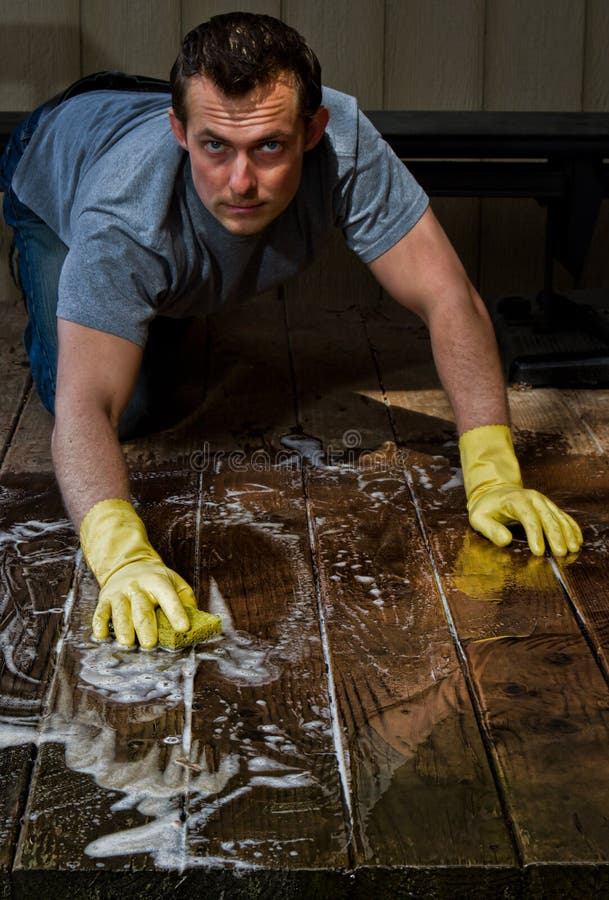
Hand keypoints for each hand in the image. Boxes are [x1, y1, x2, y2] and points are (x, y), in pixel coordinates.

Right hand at [80, 499, 195, 647]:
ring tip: (128, 643)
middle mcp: (137, 586)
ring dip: (123, 628)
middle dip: (145, 626)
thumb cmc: (156, 580)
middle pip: (141, 608)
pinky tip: (103, 636)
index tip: (183, 627)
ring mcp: (119, 593)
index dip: (176, 612)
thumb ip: (186, 600)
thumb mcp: (175, 582)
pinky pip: (100, 613)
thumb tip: (196, 622)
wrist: (128, 564)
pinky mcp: (104, 600)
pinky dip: (100, 625)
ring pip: (120, 611)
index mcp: (157, 581)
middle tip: (150, 644)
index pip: (168, 596)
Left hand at [459, 425, 582, 556]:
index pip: (528, 517)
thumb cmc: (486, 508)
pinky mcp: (549, 507)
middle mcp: (533, 498)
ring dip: (567, 533)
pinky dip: (572, 528)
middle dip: (555, 536)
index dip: (535, 534)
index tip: (538, 552)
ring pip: (559, 517)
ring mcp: (543, 502)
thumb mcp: (479, 518)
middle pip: (547, 517)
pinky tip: (578, 540)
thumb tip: (505, 541)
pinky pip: (563, 517)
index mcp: (515, 499)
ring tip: (573, 549)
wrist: (495, 493)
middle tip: (560, 554)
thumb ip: (490, 529)